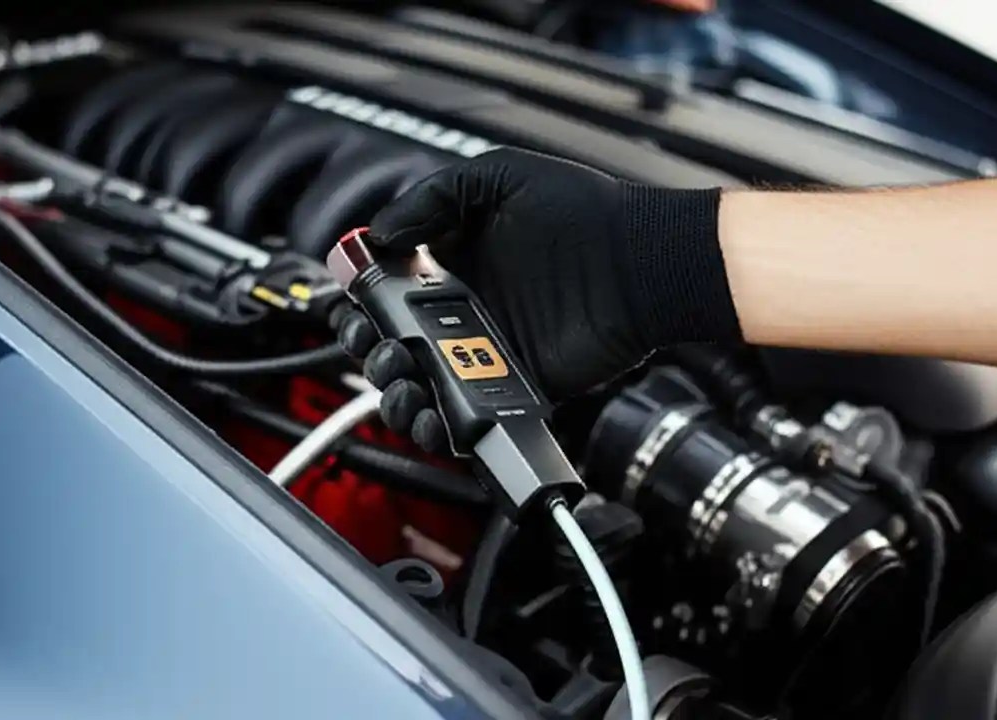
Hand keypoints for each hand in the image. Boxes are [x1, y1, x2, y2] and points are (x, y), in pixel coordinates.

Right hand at [334, 148, 737, 450]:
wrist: (644, 262)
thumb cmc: (586, 213)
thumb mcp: (499, 176)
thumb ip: (432, 197)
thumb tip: (379, 232)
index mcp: (453, 263)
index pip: (384, 291)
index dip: (359, 303)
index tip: (352, 307)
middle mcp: (464, 311)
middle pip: (389, 345)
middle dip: (369, 351)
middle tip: (381, 346)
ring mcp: (487, 354)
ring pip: (418, 389)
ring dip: (393, 393)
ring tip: (402, 381)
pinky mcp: (515, 389)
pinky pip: (464, 419)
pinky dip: (437, 426)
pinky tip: (430, 413)